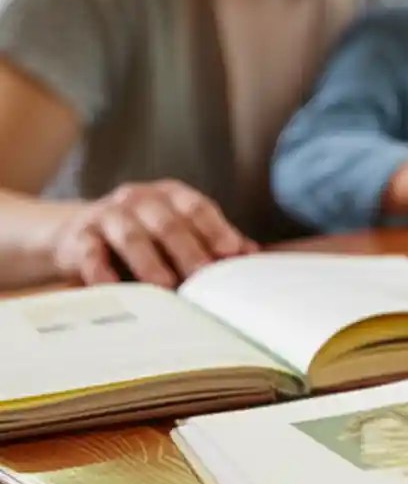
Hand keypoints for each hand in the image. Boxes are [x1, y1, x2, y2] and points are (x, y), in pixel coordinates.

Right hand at [50, 180, 257, 287]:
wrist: (79, 233)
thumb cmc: (144, 236)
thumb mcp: (178, 231)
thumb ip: (213, 241)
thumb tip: (253, 256)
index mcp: (171, 195)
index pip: (198, 208)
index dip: (216, 229)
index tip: (232, 252)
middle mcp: (140, 199)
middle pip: (168, 223)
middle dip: (188, 250)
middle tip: (203, 276)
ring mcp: (107, 215)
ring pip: (131, 236)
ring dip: (149, 262)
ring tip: (165, 286)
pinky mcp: (79, 237)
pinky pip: (90, 253)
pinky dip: (101, 270)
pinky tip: (114, 287)